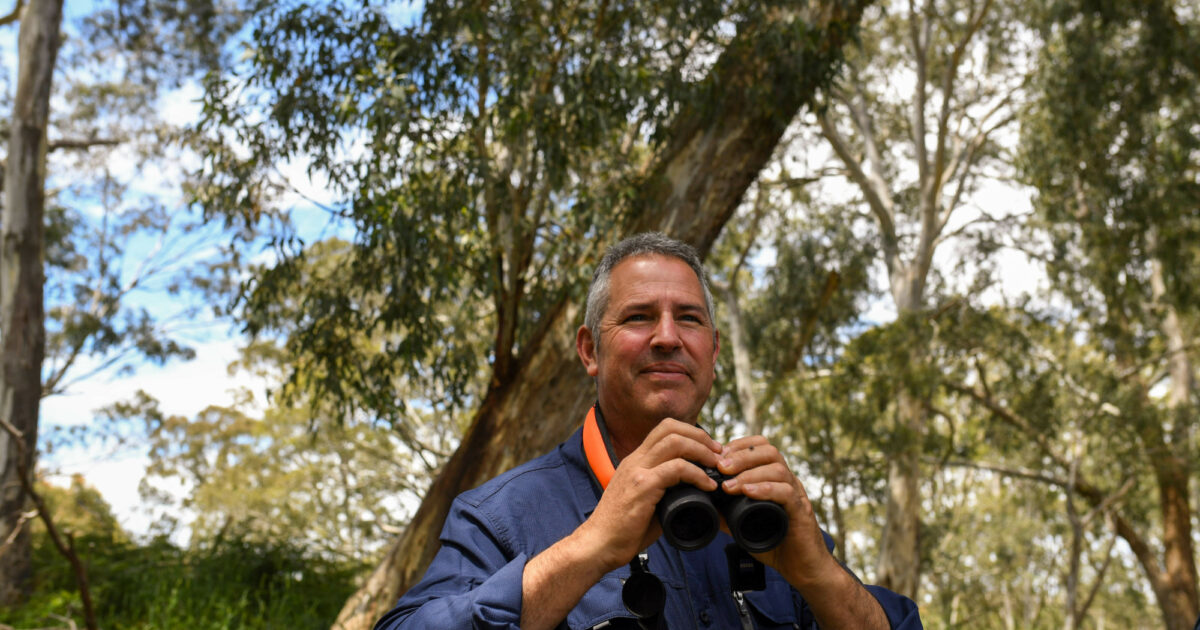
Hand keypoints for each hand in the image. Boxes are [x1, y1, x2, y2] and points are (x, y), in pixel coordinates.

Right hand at [576, 418, 722, 571]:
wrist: (598, 545)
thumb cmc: (622, 529)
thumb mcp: (644, 501)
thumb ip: (664, 490)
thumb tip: (692, 492)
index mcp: (635, 461)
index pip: (663, 429)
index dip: (690, 433)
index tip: (708, 449)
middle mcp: (635, 460)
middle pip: (671, 428)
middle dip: (700, 436)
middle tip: (719, 453)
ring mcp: (637, 470)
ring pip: (675, 441)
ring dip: (702, 451)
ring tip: (716, 465)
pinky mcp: (642, 486)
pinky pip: (676, 469)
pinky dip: (697, 474)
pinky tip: (708, 486)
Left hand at [714, 436, 839, 585]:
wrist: (803, 568)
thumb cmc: (776, 543)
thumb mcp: (745, 524)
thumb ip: (727, 512)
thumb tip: (703, 503)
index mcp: (775, 478)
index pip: (761, 447)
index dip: (739, 446)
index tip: (718, 456)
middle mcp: (788, 481)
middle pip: (769, 451)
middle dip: (741, 456)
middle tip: (720, 467)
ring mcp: (796, 495)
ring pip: (777, 469)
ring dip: (749, 473)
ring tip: (729, 485)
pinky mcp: (801, 511)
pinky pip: (786, 492)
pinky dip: (765, 489)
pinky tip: (748, 493)